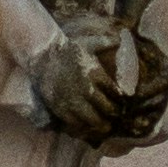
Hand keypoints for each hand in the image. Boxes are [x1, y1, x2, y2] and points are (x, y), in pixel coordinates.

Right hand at [30, 19, 167, 146]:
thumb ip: (104, 42)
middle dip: (114, 113)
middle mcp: (84, 88)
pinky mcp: (61, 108)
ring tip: (106, 127)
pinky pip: (75, 124)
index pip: (114, 91)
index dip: (121, 99)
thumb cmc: (68, 51)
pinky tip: (88, 128)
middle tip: (117, 116)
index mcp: (93, 73)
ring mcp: (72, 99)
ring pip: (92, 119)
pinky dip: (84, 128)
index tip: (124, 102)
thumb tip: (120, 39)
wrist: (43, 58)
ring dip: (101, 125)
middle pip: (106, 107)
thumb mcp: (87, 43)